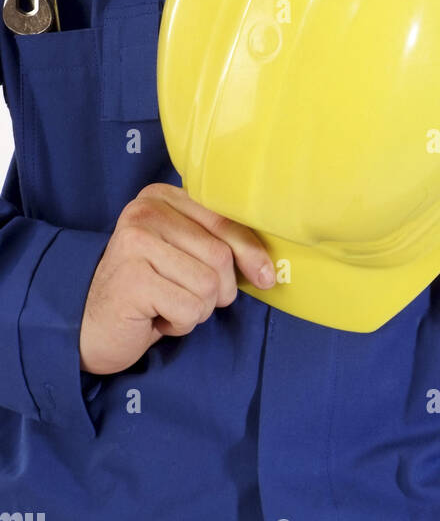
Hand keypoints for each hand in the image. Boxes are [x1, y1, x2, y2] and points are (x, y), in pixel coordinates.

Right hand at [79, 182, 274, 375]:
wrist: (89, 324)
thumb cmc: (147, 290)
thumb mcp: (182, 255)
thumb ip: (217, 246)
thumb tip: (268, 269)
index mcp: (162, 196)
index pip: (225, 219)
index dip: (251, 252)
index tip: (266, 276)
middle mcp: (146, 211)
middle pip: (221, 255)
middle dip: (217, 291)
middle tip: (189, 299)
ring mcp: (135, 242)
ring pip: (208, 285)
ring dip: (197, 309)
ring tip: (168, 305)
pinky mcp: (132, 278)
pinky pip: (190, 309)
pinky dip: (181, 323)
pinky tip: (155, 316)